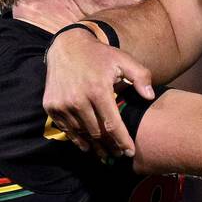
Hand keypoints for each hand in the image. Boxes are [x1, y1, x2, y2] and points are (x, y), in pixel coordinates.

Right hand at [42, 28, 153, 157]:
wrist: (67, 46)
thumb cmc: (100, 55)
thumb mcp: (123, 60)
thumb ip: (141, 77)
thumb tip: (150, 97)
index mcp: (98, 90)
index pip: (112, 125)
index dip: (122, 141)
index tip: (129, 153)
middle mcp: (78, 99)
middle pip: (97, 133)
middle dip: (110, 146)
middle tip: (118, 154)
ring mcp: (62, 104)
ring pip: (82, 133)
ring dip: (94, 145)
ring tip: (105, 153)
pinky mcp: (51, 106)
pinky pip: (67, 129)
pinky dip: (77, 139)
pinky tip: (87, 145)